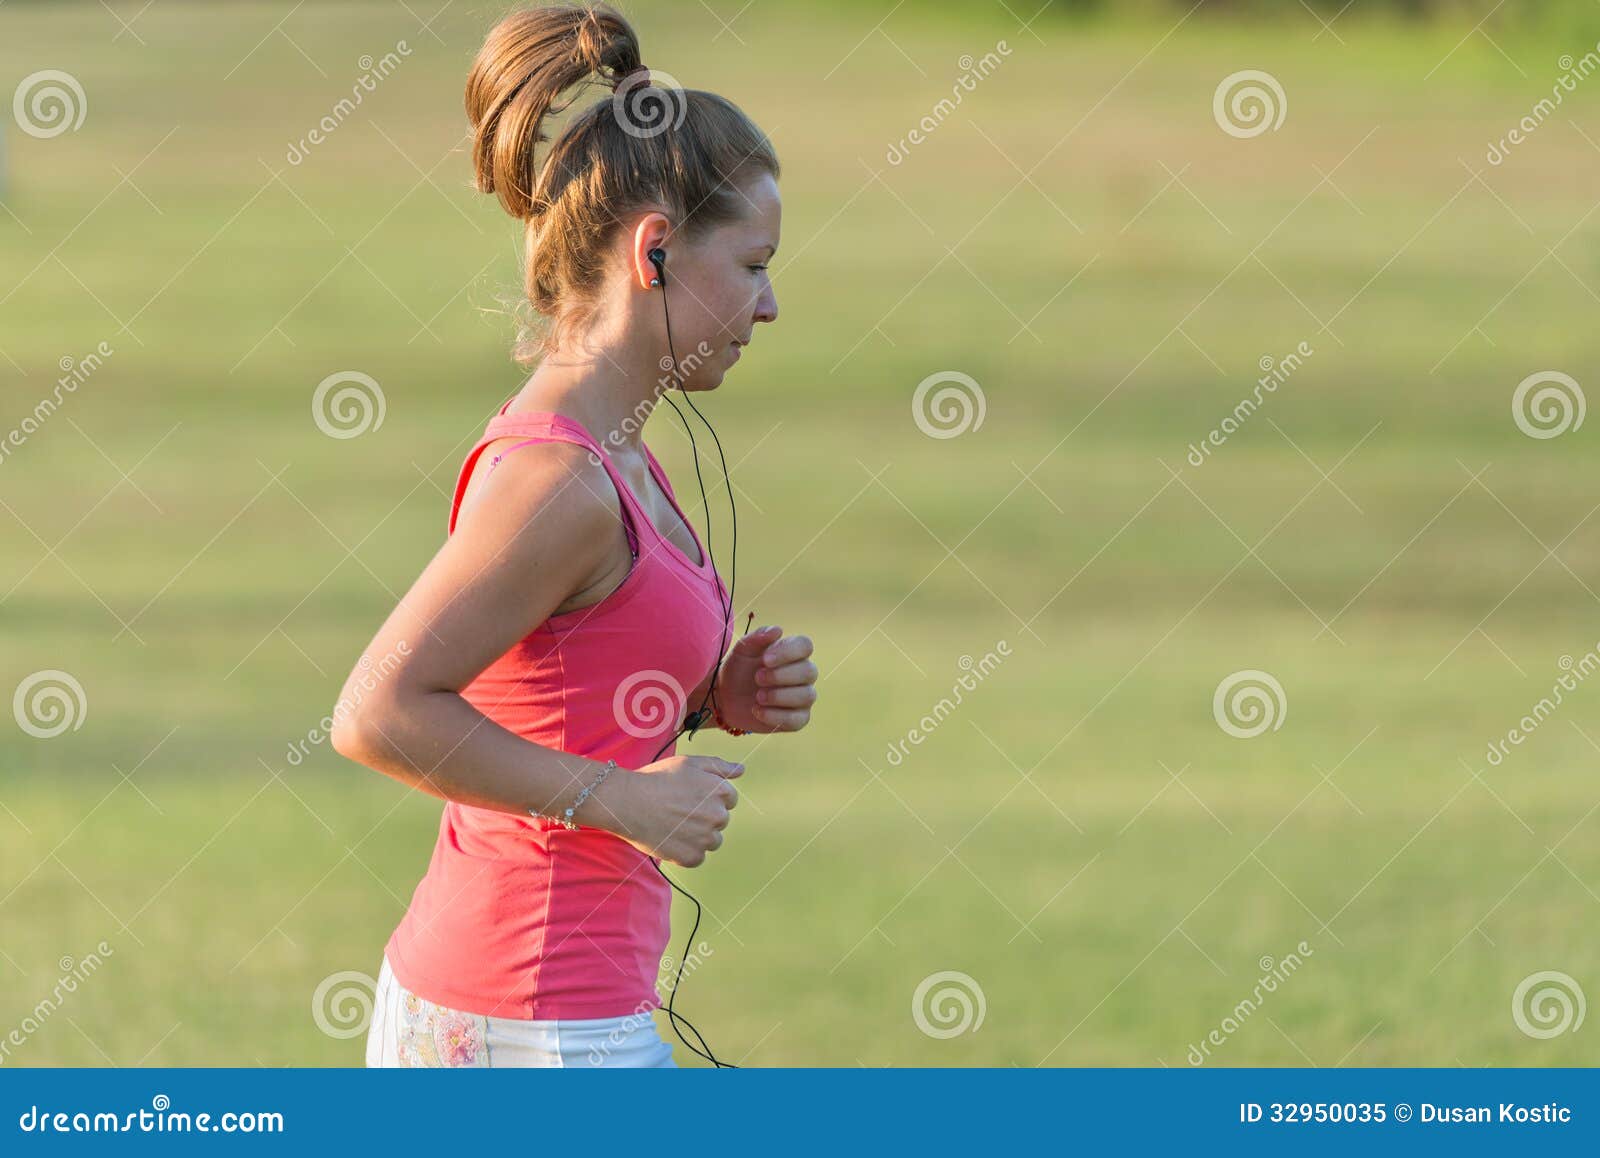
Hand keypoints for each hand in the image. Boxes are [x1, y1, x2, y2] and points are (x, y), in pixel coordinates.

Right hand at [606, 756, 742, 867]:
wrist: (628, 802)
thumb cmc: (657, 779)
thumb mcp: (689, 763)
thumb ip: (719, 766)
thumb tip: (741, 770)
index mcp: (721, 791)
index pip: (729, 799)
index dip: (708, 797)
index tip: (689, 796)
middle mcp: (718, 815)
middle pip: (720, 820)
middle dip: (704, 816)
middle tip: (678, 809)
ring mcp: (706, 839)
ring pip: (711, 840)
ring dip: (698, 835)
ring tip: (674, 824)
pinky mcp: (692, 857)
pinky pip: (697, 857)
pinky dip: (686, 851)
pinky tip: (670, 837)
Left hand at [713, 625, 817, 733]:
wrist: (725, 697)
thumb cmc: (739, 669)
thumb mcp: (743, 650)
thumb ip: (758, 637)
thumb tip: (778, 631)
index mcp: (793, 653)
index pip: (805, 646)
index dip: (788, 652)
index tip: (765, 659)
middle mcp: (803, 674)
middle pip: (809, 671)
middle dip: (781, 676)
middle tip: (757, 678)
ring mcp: (802, 697)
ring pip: (807, 696)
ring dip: (779, 696)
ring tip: (758, 696)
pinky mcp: (797, 719)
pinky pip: (797, 719)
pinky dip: (775, 716)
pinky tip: (757, 710)